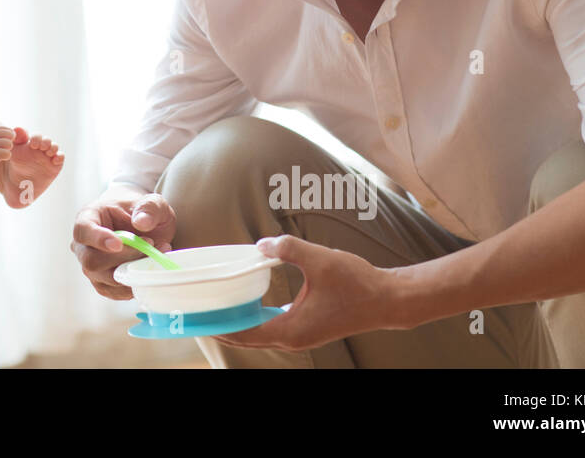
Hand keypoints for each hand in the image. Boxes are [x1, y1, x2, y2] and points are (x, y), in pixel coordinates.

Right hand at [72, 188, 175, 298]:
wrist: (142, 225)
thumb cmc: (141, 211)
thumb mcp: (152, 203)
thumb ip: (149, 208)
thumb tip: (142, 223)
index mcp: (88, 217)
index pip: (83, 231)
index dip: (98, 239)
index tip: (118, 244)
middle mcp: (83, 245)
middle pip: (91, 261)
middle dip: (123, 258)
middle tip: (149, 245)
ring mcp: (90, 266)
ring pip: (104, 279)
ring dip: (132, 271)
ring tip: (154, 255)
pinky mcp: (102, 282)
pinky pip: (114, 292)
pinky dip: (134, 284)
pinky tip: (146, 270)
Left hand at [213, 235, 401, 351]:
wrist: (388, 300)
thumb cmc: (357, 283)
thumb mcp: (320, 260)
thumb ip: (288, 249)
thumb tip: (261, 244)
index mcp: (291, 330)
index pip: (243, 334)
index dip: (217, 325)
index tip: (196, 317)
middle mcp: (293, 338)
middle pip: (246, 338)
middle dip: (221, 326)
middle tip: (197, 311)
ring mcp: (301, 335)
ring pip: (259, 335)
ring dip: (237, 323)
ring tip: (214, 307)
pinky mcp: (307, 328)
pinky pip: (271, 328)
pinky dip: (255, 319)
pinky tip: (246, 303)